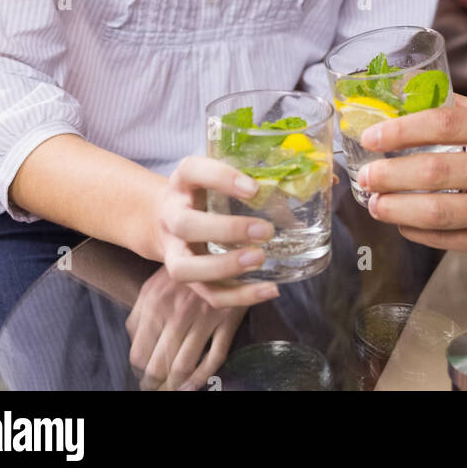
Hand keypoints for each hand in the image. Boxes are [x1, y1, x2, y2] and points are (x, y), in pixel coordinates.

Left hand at [126, 266, 245, 391]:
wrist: (224, 245)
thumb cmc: (183, 272)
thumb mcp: (154, 285)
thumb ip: (139, 314)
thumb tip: (133, 343)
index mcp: (154, 303)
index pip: (139, 353)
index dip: (140, 370)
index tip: (144, 376)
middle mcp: (177, 312)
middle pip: (159, 364)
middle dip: (156, 383)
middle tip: (158, 388)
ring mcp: (204, 317)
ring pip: (184, 365)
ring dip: (176, 384)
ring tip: (174, 389)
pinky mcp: (227, 320)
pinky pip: (213, 358)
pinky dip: (202, 377)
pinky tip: (194, 385)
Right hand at [149, 155, 280, 309]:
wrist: (164, 219)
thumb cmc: (202, 193)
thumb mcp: (214, 178)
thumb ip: (247, 181)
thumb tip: (303, 191)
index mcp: (181, 182)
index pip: (192, 170)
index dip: (221, 178)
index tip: (254, 188)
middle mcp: (170, 216)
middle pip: (186, 225)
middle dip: (226, 230)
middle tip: (265, 230)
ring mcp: (173, 251)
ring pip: (186, 268)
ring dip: (224, 267)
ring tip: (260, 259)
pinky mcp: (188, 279)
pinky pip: (208, 294)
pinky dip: (239, 297)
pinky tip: (269, 289)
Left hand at [357, 93, 466, 268]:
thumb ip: (462, 111)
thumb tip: (410, 97)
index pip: (446, 123)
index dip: (403, 130)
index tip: (373, 137)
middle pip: (437, 172)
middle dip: (391, 175)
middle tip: (365, 175)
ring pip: (439, 212)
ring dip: (397, 209)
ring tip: (374, 203)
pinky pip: (447, 240)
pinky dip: (417, 231)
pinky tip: (401, 223)